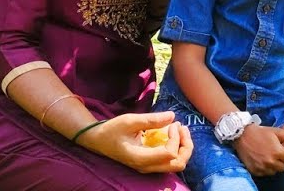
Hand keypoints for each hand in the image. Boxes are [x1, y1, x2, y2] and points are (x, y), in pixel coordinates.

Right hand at [78, 111, 192, 174]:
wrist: (98, 140)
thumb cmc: (112, 130)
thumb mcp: (130, 121)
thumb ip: (152, 120)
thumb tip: (172, 116)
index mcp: (140, 158)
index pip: (170, 153)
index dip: (176, 138)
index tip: (172, 124)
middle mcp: (146, 166)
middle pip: (178, 164)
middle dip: (185, 145)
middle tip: (181, 127)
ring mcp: (148, 166)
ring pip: (176, 164)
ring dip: (182, 147)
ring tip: (179, 129)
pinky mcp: (149, 162)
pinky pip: (170, 160)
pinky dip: (176, 148)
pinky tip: (172, 133)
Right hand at [233, 125, 283, 175]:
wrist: (242, 135)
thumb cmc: (262, 132)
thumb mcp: (278, 132)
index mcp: (278, 152)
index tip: (282, 150)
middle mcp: (270, 161)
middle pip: (283, 167)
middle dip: (281, 161)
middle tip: (276, 154)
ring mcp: (262, 167)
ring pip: (274, 172)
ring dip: (274, 166)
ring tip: (268, 156)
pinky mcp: (254, 170)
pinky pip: (264, 173)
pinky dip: (265, 169)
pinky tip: (262, 160)